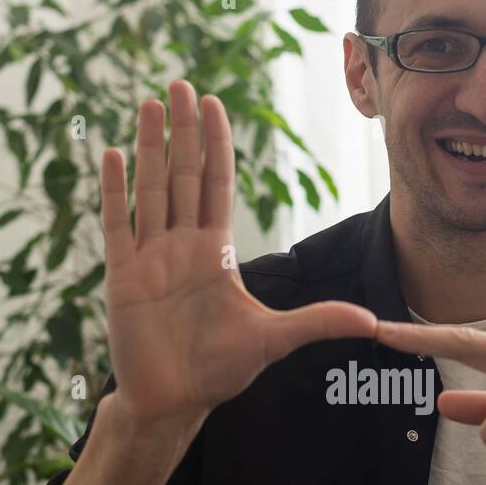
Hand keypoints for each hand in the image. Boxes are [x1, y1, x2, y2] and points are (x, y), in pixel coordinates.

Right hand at [100, 81, 376, 425]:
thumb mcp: (275, 339)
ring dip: (149, 146)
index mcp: (215, 252)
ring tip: (148, 103)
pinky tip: (114, 154)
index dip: (217, 144)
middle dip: (184, 129)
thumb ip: (318, 322)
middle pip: (184, 175)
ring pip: (151, 189)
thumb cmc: (219, 370)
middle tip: (180, 83)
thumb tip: (371, 321)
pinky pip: (118, 224)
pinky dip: (116, 190)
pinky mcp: (123, 276)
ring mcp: (150, 258)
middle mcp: (181, 246)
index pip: (217, 185)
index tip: (216, 104)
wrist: (175, 401)